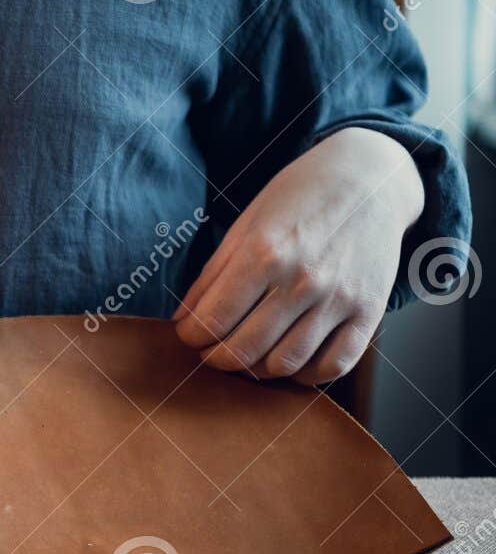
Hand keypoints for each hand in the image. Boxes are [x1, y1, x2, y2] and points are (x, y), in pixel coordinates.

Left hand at [173, 128, 423, 384]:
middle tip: (211, 349)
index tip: (190, 333)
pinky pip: (334, 365)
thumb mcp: (246, 225)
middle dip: (216, 357)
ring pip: (284, 364)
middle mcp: (302, 281)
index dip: (191, 336)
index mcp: (264, 254)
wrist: (370, 179)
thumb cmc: (299, 199)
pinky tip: (289, 360)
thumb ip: (212, 276)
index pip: (211, 321)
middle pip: (243, 350)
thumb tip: (183, 320)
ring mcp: (339, 299)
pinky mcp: (369, 311)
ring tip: (248, 353)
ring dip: (256, 369)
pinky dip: (305, 374)